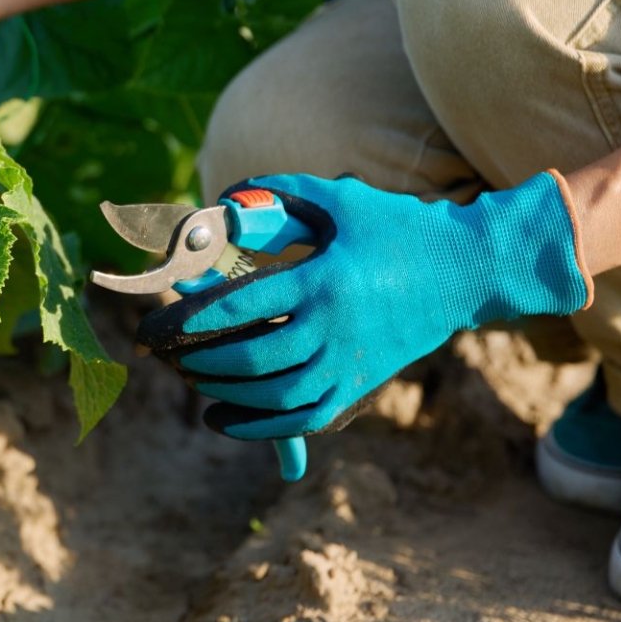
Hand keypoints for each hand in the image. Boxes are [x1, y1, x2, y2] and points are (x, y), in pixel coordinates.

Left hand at [138, 171, 592, 439]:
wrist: (464, 270)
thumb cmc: (394, 227)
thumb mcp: (336, 199)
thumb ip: (276, 195)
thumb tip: (221, 203)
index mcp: (323, 280)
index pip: (243, 303)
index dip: (191, 316)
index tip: (156, 323)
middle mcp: (336, 328)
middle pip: (253, 356)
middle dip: (198, 357)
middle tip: (162, 350)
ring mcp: (350, 362)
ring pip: (275, 394)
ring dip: (224, 390)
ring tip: (190, 376)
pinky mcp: (360, 385)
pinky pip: (303, 418)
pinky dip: (257, 426)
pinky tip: (218, 417)